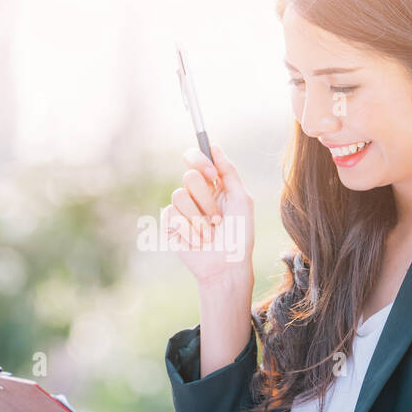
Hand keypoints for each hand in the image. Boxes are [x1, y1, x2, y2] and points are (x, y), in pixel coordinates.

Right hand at [161, 143, 254, 285]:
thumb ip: (229, 172)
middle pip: (189, 177)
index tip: (212, 175)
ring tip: (209, 234)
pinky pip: (171, 215)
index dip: (199, 161)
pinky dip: (189, 230)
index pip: (195, 159)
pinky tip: (197, 242)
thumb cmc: (239, 234)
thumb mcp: (241, 199)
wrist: (227, 265)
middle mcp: (194, 194)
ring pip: (179, 196)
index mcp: (212, 184)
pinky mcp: (169, 224)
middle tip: (218, 218)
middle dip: (206, 199)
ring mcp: (180, 209)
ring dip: (199, 219)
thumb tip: (214, 146)